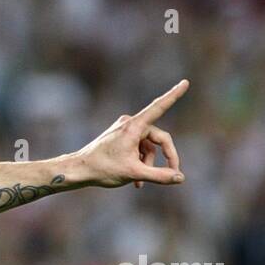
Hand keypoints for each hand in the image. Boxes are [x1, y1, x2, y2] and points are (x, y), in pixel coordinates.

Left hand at [70, 79, 187, 188]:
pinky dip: (138, 162)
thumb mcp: (135, 173)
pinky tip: (134, 180)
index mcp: (134, 126)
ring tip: (139, 182)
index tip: (186, 82)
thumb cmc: (103, 169)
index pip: (159, 107)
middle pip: (158, 138)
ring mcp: (123, 130)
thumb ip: (160, 176)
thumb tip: (180, 178)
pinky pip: (136, 148)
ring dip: (147, 164)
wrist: (78, 170)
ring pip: (147, 147)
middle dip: (164, 158)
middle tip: (173, 174)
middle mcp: (130, 123)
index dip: (174, 95)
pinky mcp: (118, 137)